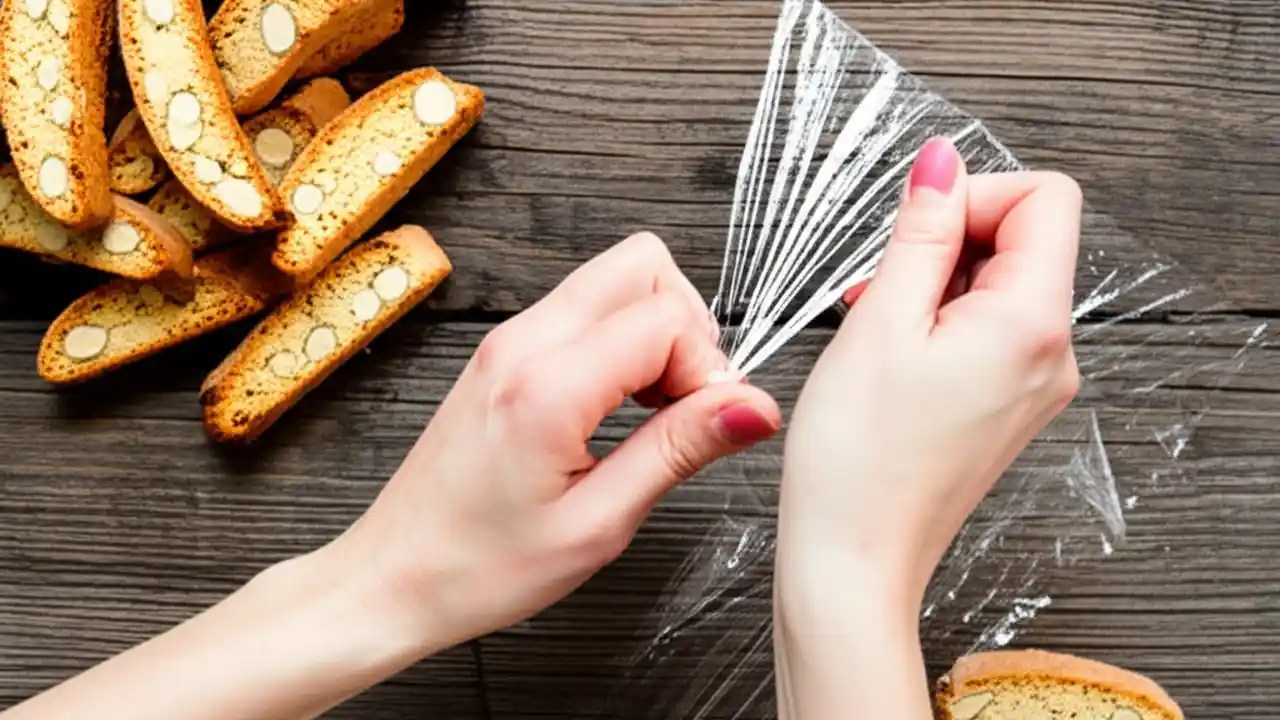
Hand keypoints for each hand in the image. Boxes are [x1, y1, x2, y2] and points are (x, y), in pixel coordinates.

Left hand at [337, 232, 781, 651]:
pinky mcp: (505, 352)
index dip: (709, 369)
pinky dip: (623, 345)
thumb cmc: (477, 567)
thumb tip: (752, 407)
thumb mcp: (598, 523)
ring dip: (655, 335)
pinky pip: (586, 311)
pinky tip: (620, 408)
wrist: (393, 578)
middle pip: (642, 265)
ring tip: (651, 413)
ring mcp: (508, 340)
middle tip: (684, 406)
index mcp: (545, 386)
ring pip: (616, 280)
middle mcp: (521, 343)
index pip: (667, 318)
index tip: (709, 425)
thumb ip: (679, 450)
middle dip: (687, 328)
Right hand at [774, 139, 1081, 719]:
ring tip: (874, 324)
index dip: (975, 193)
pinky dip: (936, 322)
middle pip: (1023, 240)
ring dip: (933, 283)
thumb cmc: (858, 459)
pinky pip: (986, 333)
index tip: (914, 227)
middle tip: (882, 284)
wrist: (854, 561)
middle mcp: (1051, 355)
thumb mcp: (880, 320)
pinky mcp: (1004, 408)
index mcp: (1032, 323)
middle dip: (947, 240)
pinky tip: (885, 353)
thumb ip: (922, 231)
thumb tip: (944, 162)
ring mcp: (1032, 386)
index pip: (1045, 198)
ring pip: (997, 286)